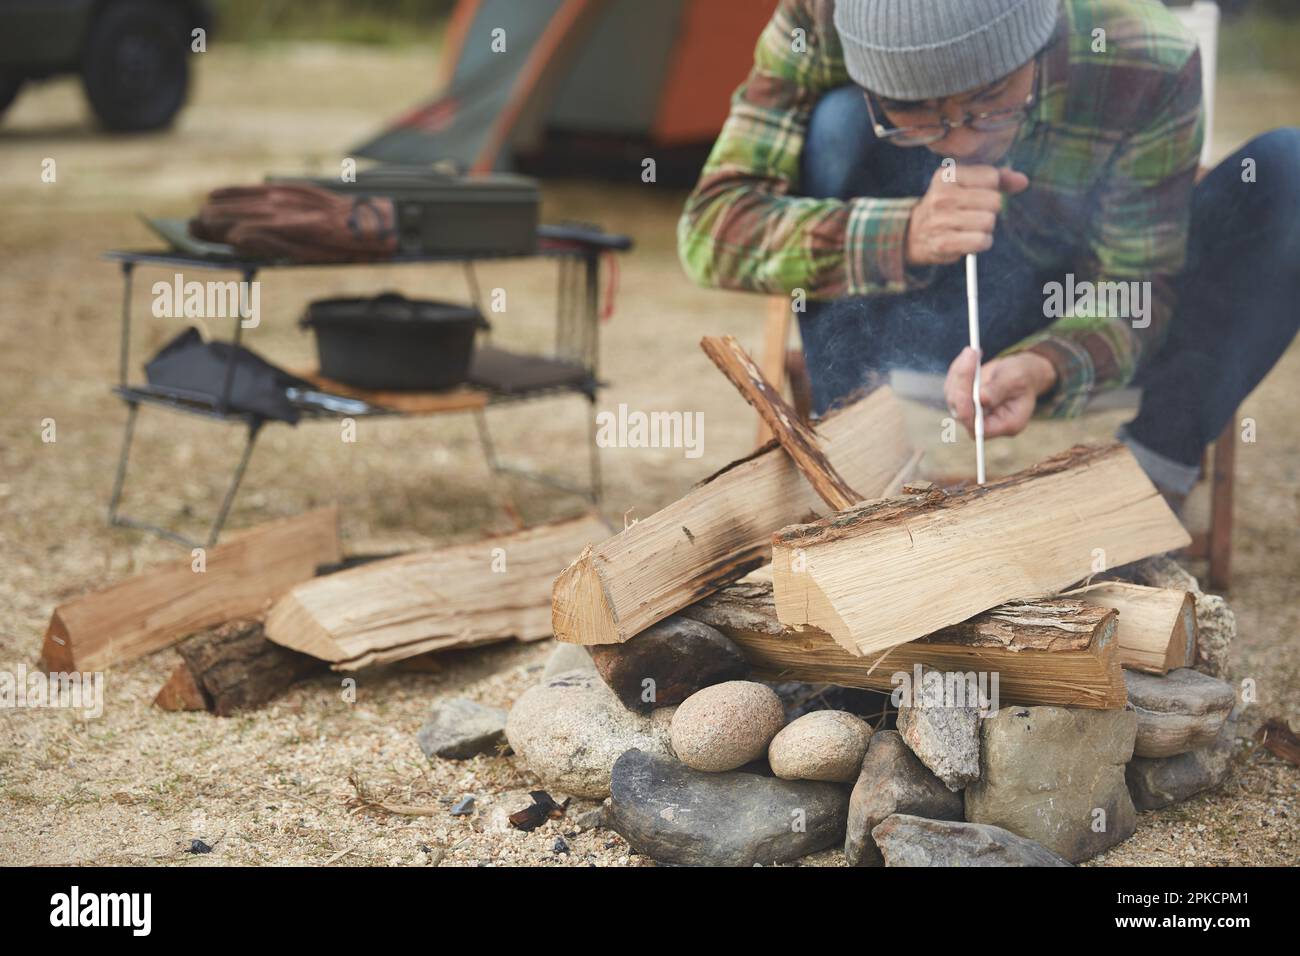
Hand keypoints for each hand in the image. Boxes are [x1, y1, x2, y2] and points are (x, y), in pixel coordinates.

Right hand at [905, 164, 1028, 266]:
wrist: (915, 233)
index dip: (992, 188)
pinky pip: (981, 241)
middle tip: (975, 214)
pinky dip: (982, 243)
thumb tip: (1023, 181)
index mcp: (948, 175)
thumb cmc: (948, 205)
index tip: (978, 194)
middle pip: (994, 201)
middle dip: (991, 210)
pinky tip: (970, 240)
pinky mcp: (943, 243)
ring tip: (971, 228)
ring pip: (988, 222)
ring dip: (986, 228)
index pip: (992, 177)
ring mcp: (941, 220)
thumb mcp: (967, 184)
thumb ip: (997, 178)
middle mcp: (942, 195)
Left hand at [944, 348, 1056, 438]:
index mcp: (1004, 425)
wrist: (1018, 374)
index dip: (967, 409)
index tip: (965, 385)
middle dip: (963, 381)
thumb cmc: (1023, 377)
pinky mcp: (960, 400)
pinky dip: (958, 368)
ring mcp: (969, 412)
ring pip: (953, 395)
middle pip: (961, 410)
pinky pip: (952, 385)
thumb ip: (999, 390)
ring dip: (960, 372)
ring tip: (972, 352)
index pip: (977, 426)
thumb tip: (981, 398)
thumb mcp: (1017, 379)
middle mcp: (983, 423)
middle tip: (970, 355)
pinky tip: (969, 355)